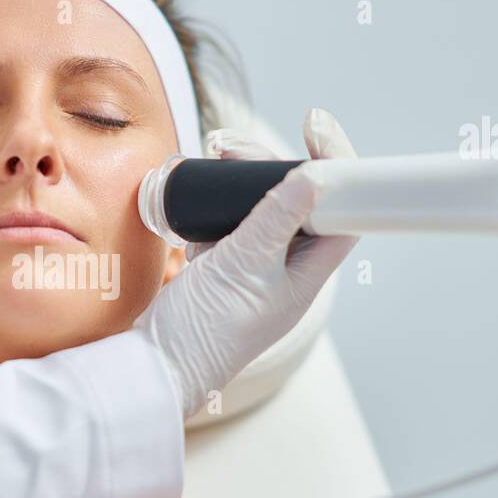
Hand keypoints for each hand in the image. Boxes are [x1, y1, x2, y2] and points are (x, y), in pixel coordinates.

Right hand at [135, 108, 359, 419]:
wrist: (154, 367)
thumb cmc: (204, 332)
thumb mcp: (242, 265)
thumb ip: (275, 217)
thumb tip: (315, 175)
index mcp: (306, 275)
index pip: (343, 212)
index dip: (338, 168)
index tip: (314, 130)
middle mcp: (285, 272)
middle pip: (299, 203)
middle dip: (272, 165)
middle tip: (236, 146)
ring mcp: (252, 271)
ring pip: (261, 211)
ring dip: (241, 180)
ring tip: (215, 156)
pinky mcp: (221, 271)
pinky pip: (230, 226)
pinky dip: (217, 204)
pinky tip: (199, 194)